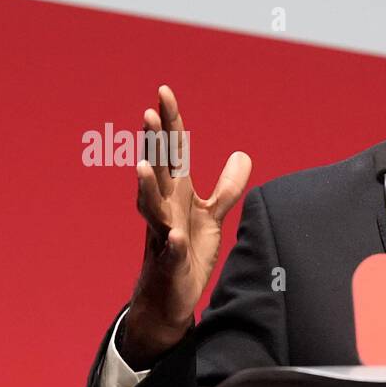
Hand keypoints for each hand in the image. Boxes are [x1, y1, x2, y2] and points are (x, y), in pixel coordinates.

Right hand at [121, 85, 250, 366]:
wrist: (170, 295)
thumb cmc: (188, 251)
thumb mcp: (211, 215)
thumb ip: (226, 187)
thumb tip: (242, 155)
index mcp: (175, 192)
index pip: (172, 151)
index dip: (169, 122)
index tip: (164, 91)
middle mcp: (165, 208)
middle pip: (157, 169)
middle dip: (152, 143)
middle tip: (147, 113)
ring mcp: (163, 234)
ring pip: (151, 207)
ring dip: (146, 187)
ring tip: (143, 165)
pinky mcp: (169, 262)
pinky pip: (169, 251)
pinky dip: (170, 243)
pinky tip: (174, 235)